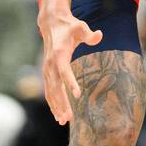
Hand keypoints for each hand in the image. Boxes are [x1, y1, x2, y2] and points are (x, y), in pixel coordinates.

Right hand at [38, 2, 102, 123]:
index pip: (64, 70)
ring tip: (64, 121)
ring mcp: (47, 70)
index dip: (70, 82)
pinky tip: (58, 116)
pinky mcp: (46, 73)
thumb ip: (89, 34)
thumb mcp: (80, 27)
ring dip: (56, 106)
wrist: (52, 24)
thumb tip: (99, 35)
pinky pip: (48, 91)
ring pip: (50, 92)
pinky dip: (52, 104)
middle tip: (69, 117)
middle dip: (61, 102)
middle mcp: (50, 64)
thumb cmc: (70, 26)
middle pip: (55, 86)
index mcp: (59, 53)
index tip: (77, 94)